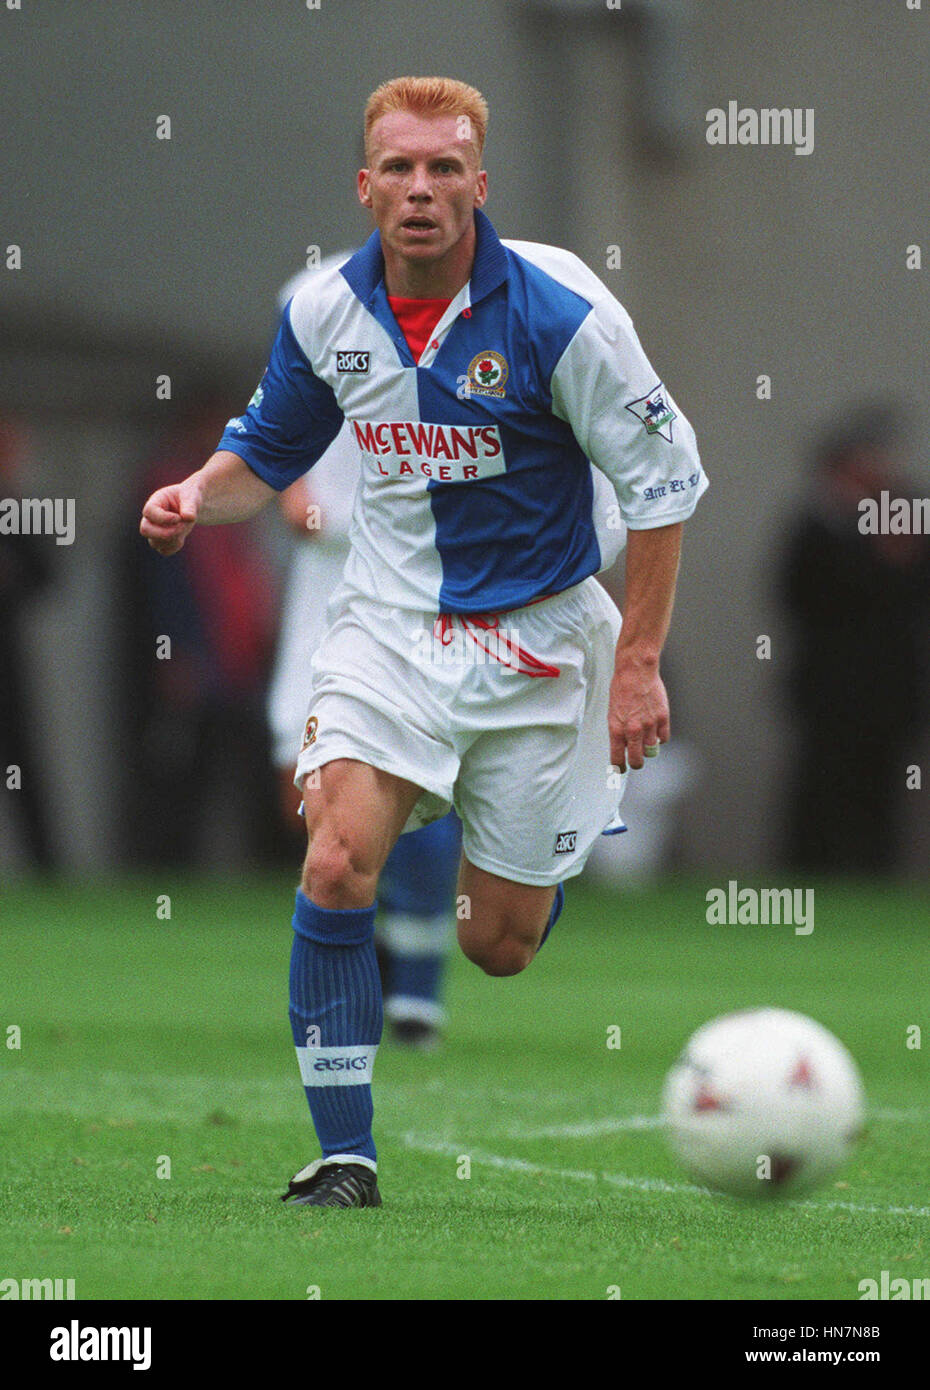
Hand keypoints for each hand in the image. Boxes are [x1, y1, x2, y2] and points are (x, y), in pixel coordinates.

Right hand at [139, 477, 201, 554]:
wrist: (191, 506)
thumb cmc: (189, 497)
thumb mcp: (191, 497)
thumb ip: (190, 506)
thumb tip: (188, 517)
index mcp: (155, 501)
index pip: (149, 511)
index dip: (163, 518)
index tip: (179, 518)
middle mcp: (150, 517)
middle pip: (145, 530)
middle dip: (165, 532)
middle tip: (181, 526)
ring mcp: (154, 530)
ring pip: (155, 543)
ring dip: (173, 539)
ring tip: (184, 527)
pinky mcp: (161, 541)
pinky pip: (164, 550)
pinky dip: (175, 546)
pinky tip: (182, 537)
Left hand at [608, 649, 669, 771]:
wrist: (636, 671)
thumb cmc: (621, 688)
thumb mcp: (612, 712)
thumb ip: (619, 730)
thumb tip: (625, 745)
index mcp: (617, 729)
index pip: (617, 759)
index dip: (619, 768)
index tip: (621, 770)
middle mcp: (633, 730)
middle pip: (637, 760)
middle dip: (636, 763)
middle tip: (636, 761)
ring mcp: (649, 725)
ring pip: (651, 750)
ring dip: (648, 748)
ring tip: (645, 738)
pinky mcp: (663, 718)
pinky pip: (664, 738)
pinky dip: (660, 738)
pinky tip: (655, 731)